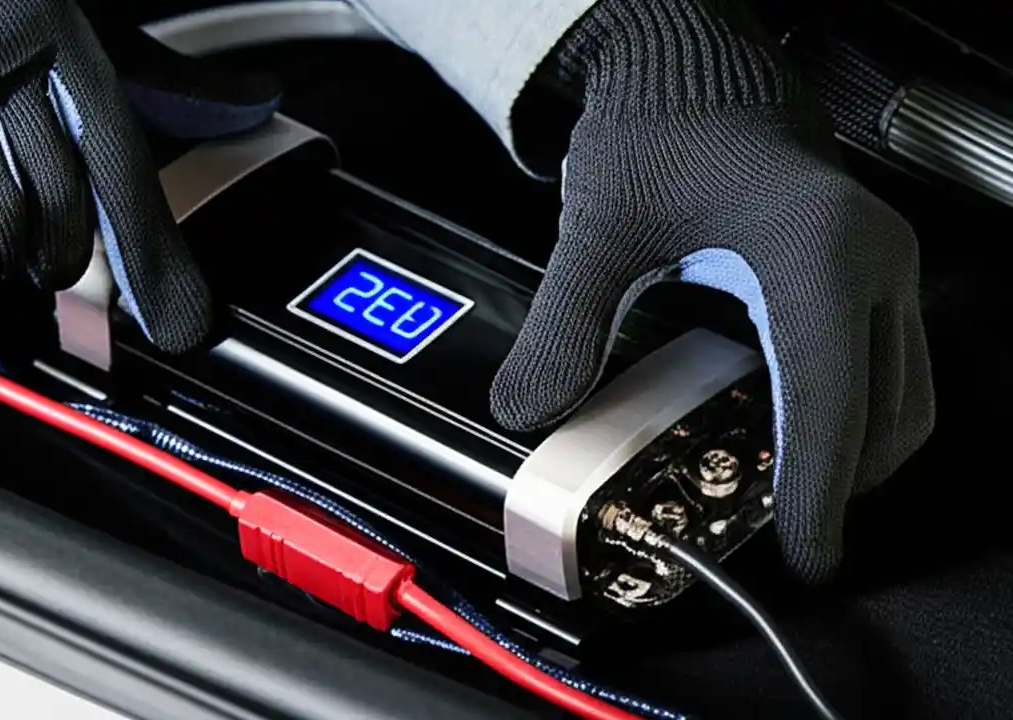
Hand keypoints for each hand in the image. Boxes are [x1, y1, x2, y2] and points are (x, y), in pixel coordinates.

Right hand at [0, 0, 277, 351]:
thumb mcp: (84, 26)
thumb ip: (166, 78)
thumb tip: (257, 102)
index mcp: (66, 47)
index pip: (125, 170)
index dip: (154, 258)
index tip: (179, 321)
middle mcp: (7, 73)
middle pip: (62, 209)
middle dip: (66, 257)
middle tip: (59, 264)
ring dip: (8, 254)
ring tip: (4, 243)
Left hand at [492, 0, 934, 580]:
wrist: (688, 69)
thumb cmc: (657, 129)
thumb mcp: (599, 233)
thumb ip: (564, 330)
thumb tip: (531, 414)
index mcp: (813, 252)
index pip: (829, 403)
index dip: (820, 494)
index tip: (808, 554)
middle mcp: (870, 259)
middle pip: (885, 416)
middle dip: (836, 484)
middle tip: (770, 523)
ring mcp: (883, 261)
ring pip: (900, 396)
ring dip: (848, 453)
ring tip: (774, 483)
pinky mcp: (872, 267)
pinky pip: (886, 366)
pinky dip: (848, 413)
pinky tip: (781, 424)